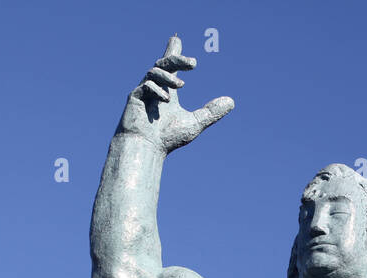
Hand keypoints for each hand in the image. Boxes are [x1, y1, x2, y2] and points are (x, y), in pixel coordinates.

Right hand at [121, 35, 233, 151]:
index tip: (177, 39)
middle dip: (177, 57)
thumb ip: (211, 112)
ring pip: (154, 72)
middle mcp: (155, 87)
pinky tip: (166, 100)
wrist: (147, 148)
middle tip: (193, 63)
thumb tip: (232, 101)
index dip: (174, 52)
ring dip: (169, 77)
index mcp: (168, 89)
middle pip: (164, 63)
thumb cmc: (168, 138)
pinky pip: (146, 86)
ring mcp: (143, 91)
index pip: (171, 66)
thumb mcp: (195, 123)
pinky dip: (158, 90)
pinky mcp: (134, 97)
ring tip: (182, 85)